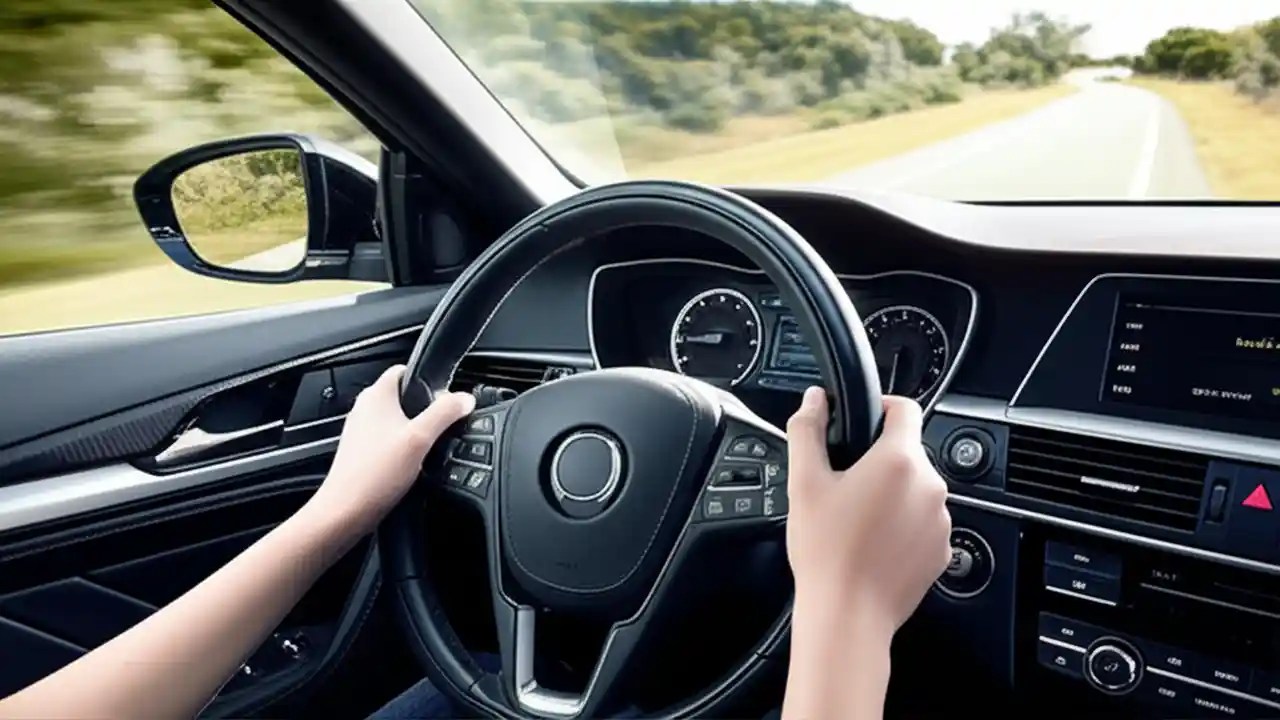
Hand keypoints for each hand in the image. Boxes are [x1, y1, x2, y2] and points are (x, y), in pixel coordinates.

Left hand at [305, 365, 474, 534]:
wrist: (347, 511)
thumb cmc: (375, 474)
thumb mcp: (421, 438)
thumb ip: (445, 413)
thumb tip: (465, 399)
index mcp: (377, 395)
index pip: (404, 369)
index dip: (427, 379)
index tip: (445, 395)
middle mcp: (365, 409)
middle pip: (403, 397)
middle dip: (424, 410)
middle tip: (439, 428)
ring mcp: (361, 431)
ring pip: (396, 420)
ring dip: (413, 431)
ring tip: (425, 449)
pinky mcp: (362, 451)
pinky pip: (388, 440)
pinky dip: (402, 448)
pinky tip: (410, 465)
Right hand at [785, 387, 950, 632]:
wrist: (847, 615)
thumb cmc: (826, 552)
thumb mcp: (803, 483)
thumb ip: (807, 430)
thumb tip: (815, 401)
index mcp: (899, 461)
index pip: (906, 408)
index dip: (881, 406)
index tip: (863, 420)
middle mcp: (930, 487)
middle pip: (908, 453)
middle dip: (879, 461)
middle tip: (844, 485)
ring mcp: (941, 521)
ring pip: (916, 489)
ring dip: (892, 495)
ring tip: (857, 520)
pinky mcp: (942, 550)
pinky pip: (923, 522)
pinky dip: (903, 526)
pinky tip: (873, 543)